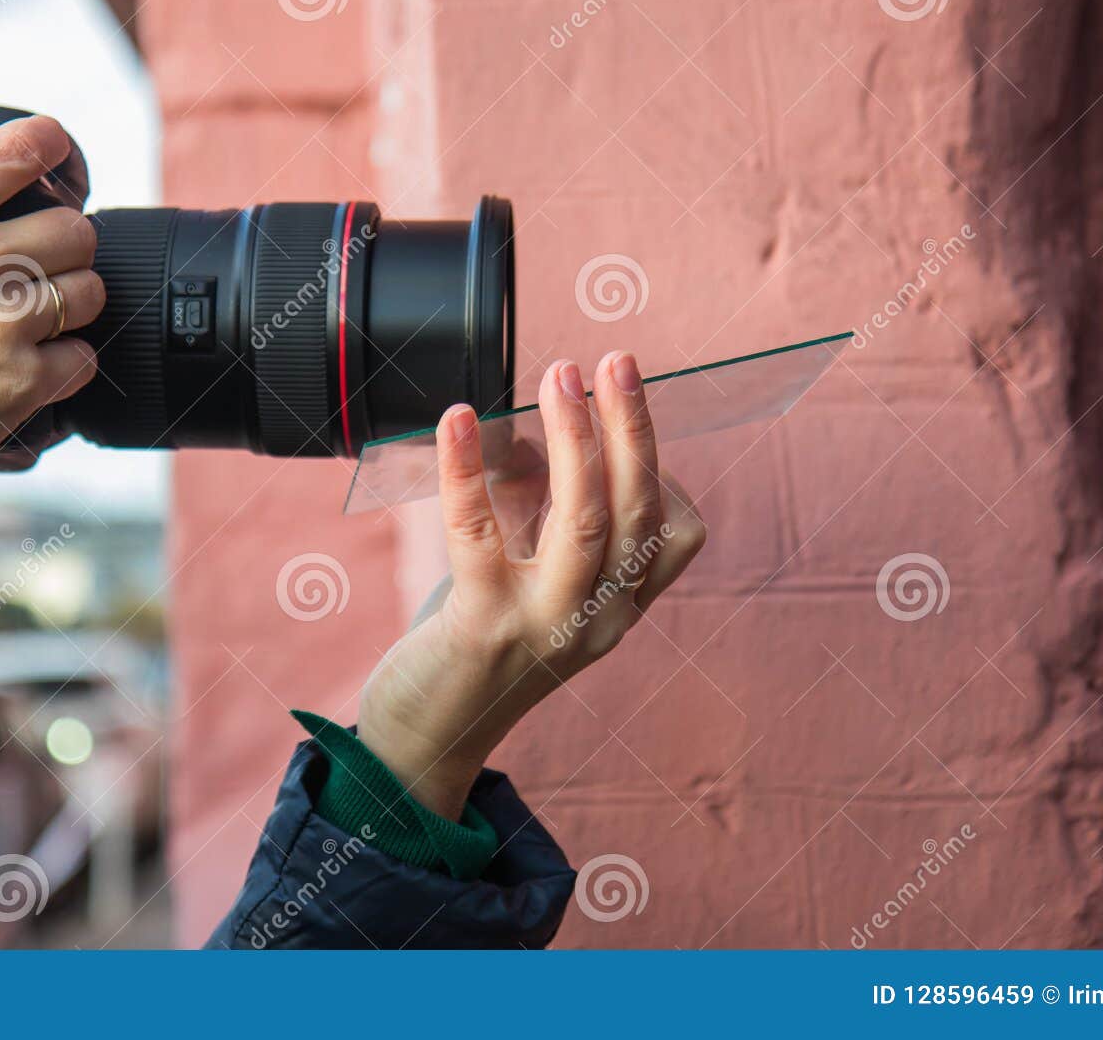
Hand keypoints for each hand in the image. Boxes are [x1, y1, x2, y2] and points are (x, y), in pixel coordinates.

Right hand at [0, 116, 105, 473]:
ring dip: (72, 300)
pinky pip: (84, 357)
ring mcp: (4, 325)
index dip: (47, 143)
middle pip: (76, 227)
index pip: (15, 150)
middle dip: (64, 241)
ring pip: (90, 290)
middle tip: (42, 258)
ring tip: (41, 313)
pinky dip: (69, 362)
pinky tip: (39, 364)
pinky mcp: (22, 383)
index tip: (51, 151)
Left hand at [356, 352, 707, 819]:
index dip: (658, 464)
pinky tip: (458, 420)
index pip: (675, 534)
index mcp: (620, 609)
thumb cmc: (478, 649)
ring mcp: (546, 627)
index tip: (621, 404)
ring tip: (561, 375)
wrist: (426, 743)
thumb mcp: (530, 578)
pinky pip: (479, 536)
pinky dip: (467, 470)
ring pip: (584, 521)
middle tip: (614, 359)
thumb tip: (532, 427)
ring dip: (577, 438)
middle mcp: (600, 622)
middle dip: (631, 426)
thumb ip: (540, 511)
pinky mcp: (484, 629)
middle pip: (639, 512)